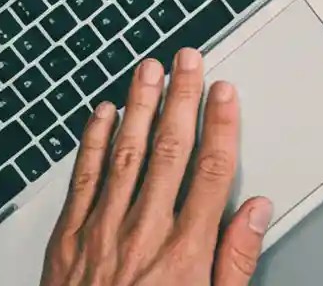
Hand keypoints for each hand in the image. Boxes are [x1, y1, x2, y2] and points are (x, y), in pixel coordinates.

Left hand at [40, 50, 271, 285]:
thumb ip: (234, 261)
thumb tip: (257, 212)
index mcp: (184, 254)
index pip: (211, 172)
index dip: (222, 125)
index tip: (226, 92)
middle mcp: (143, 234)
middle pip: (170, 151)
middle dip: (182, 98)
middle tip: (189, 60)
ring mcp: (100, 234)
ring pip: (124, 154)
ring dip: (139, 106)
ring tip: (149, 70)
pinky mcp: (66, 241)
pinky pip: (82, 179)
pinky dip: (91, 141)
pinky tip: (101, 114)